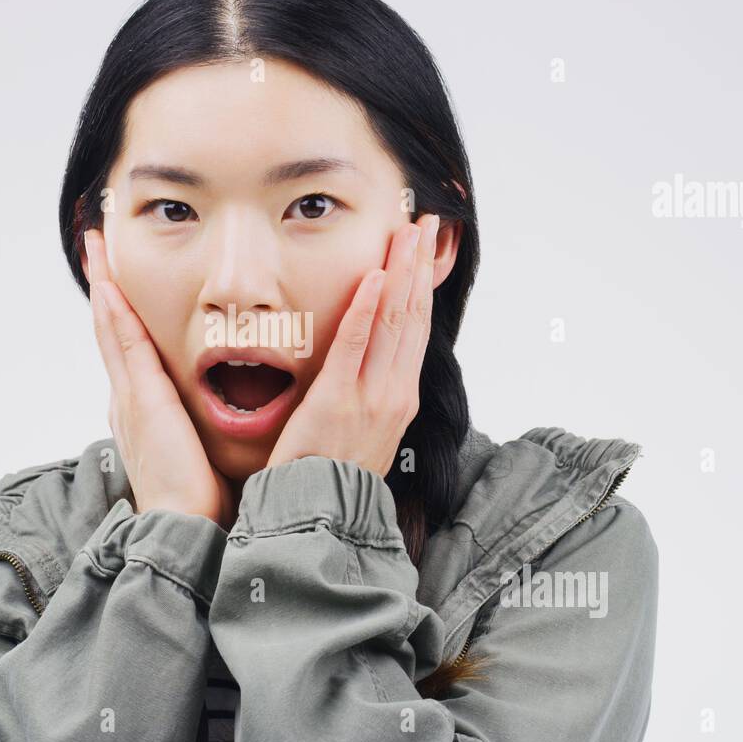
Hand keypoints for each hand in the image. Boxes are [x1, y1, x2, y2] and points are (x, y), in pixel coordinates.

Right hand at [85, 229, 236, 527]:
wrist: (183, 530)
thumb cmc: (198, 500)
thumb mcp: (200, 453)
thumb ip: (205, 429)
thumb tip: (225, 417)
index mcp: (143, 412)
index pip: (129, 351)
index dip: (120, 314)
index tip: (117, 281)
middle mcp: (128, 400)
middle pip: (111, 331)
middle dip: (105, 287)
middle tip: (96, 247)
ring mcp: (128, 398)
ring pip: (111, 329)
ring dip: (103, 286)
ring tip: (96, 248)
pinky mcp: (139, 400)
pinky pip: (124, 345)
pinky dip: (113, 311)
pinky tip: (109, 283)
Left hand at [266, 213, 439, 478]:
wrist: (318, 518)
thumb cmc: (331, 476)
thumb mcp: (362, 433)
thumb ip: (369, 395)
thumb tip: (368, 364)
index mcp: (399, 399)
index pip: (415, 330)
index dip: (421, 286)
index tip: (424, 249)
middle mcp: (394, 394)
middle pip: (411, 317)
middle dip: (417, 266)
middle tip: (422, 223)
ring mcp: (370, 397)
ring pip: (392, 323)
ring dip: (400, 272)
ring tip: (405, 233)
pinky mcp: (338, 400)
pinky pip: (355, 345)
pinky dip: (366, 308)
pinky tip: (374, 275)